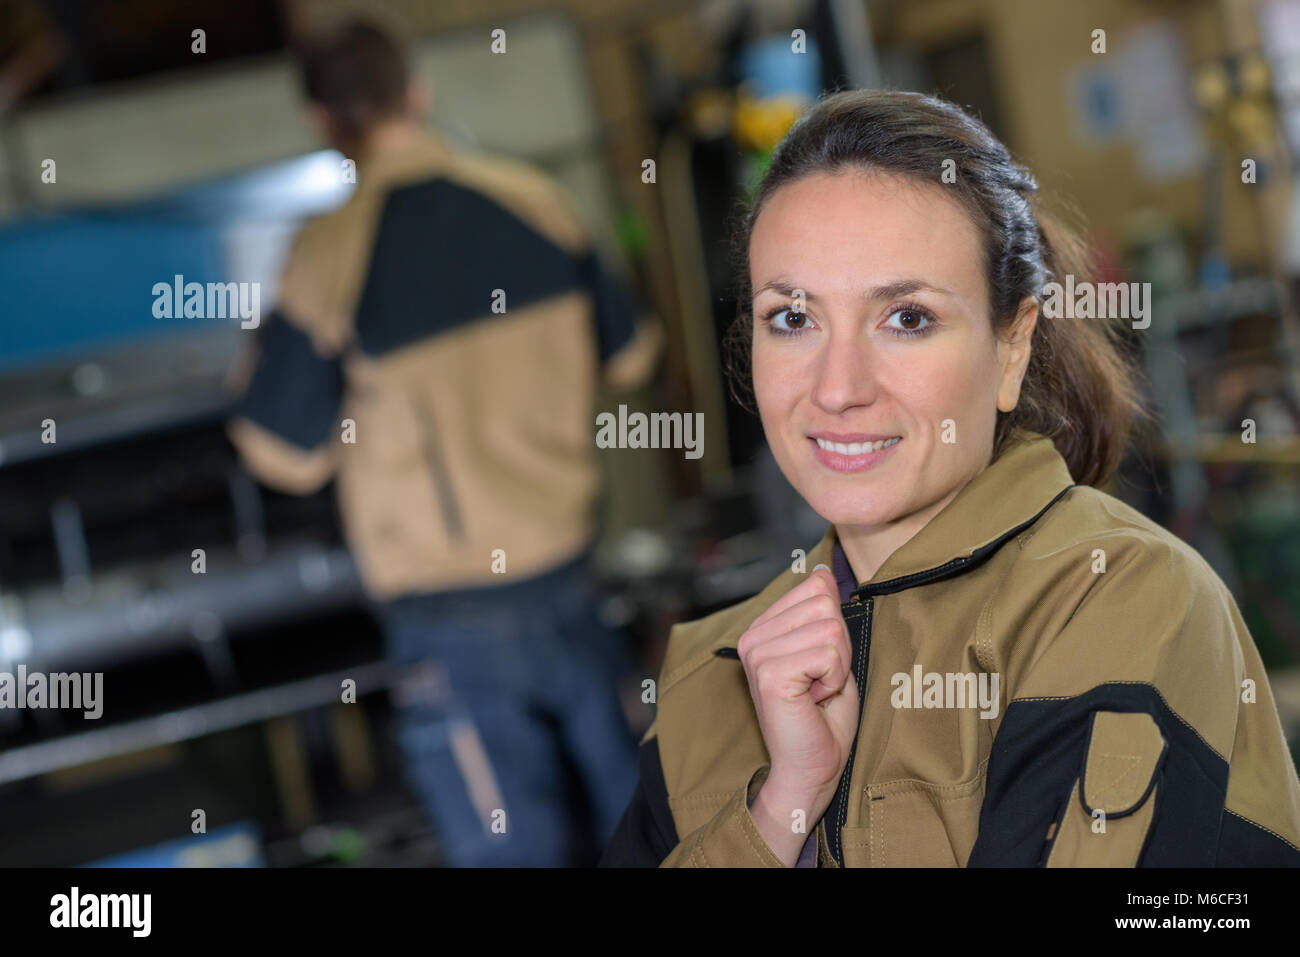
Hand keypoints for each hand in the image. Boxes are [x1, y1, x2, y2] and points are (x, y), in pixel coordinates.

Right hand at [737, 566, 859, 863]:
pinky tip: (814, 698)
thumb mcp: (829, 652)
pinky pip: (829, 652)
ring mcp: (757, 654)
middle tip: (823, 680)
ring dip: (839, 664)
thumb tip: (823, 573)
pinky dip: (835, 677)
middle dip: (840, 644)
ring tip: (819, 690)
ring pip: (830, 628)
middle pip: (824, 603)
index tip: (822, 664)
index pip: (815, 588)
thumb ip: (823, 614)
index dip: (835, 626)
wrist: (812, 767)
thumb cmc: (823, 716)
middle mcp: (752, 637)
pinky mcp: (769, 673)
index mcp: (762, 628)